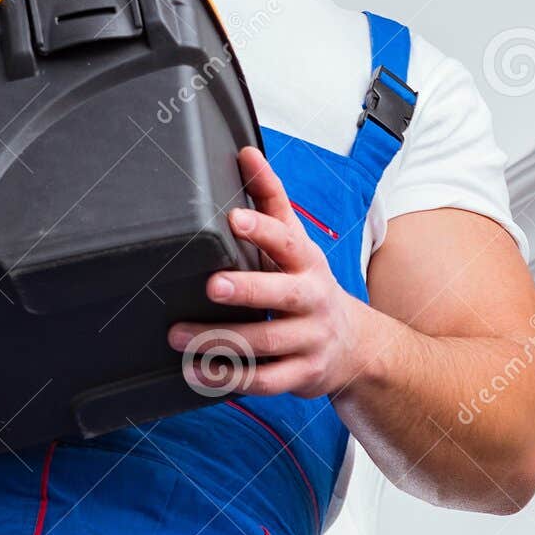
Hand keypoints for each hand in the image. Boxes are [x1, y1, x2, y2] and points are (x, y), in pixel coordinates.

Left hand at [168, 147, 370, 400]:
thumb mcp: (296, 241)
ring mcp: (309, 341)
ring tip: (179, 334)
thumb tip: (245, 152)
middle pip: (283, 296)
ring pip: (267, 344)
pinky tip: (196, 372)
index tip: (234, 218)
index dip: (263, 228)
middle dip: (249, 291)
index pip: (288, 241)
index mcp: (307, 263)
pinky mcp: (301, 376)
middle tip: (211, 285)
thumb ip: (270, 198)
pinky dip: (229, 379)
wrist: (355, 346)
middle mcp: (312, 301)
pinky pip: (265, 381)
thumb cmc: (308, 283)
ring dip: (222, 340)